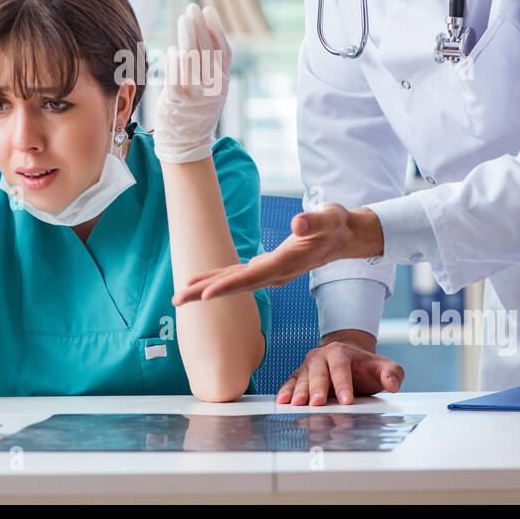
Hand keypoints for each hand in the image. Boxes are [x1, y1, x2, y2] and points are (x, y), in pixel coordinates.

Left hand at [153, 3, 231, 163]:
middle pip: (207, 50)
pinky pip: (177, 75)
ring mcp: (196, 93)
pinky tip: (172, 49)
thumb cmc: (194, 113)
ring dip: (187, 36)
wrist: (186, 144)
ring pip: (193, 58)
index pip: (223, 51)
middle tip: (192, 8)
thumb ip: (207, 69)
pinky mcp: (179, 100)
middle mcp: (212, 87)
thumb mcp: (209, 91)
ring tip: (182, 19)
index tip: (208, 10)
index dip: (217, 29)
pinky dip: (175, 60)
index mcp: (222, 83)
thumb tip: (197, 37)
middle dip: (199, 26)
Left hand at [171, 202, 377, 304]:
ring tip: (180, 295)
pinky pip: (238, 276)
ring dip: (206, 290)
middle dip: (205, 294)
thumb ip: (313, 221)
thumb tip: (297, 222)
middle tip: (176, 301)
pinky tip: (202, 282)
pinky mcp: (267, 268)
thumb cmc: (335, 225)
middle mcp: (275, 274)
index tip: (206, 295)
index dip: (228, 286)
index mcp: (285, 265)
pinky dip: (218, 279)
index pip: (252, 278)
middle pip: (236, 286)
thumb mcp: (329, 217)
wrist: (343, 237)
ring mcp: (270, 273)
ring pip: (233, 283)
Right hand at [278, 330, 404, 405]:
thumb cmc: (364, 366)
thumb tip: (393, 384)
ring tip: (297, 404)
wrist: (347, 356)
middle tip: (317, 403)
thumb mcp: (382, 366)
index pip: (341, 368)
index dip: (344, 384)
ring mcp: (307, 365)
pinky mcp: (299, 375)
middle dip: (317, 388)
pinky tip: (282, 401)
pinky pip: (291, 382)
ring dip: (299, 391)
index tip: (347, 400)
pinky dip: (286, 390)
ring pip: (302, 377)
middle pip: (318, 372)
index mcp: (340, 352)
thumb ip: (393, 373)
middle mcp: (320, 356)